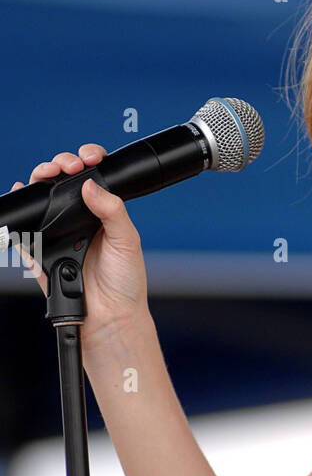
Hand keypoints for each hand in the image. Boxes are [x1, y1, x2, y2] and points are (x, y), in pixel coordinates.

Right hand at [10, 144, 149, 349]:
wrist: (109, 316)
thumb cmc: (125, 282)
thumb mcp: (127, 240)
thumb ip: (112, 210)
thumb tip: (91, 184)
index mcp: (101, 212)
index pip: (91, 177)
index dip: (87, 160)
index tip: (88, 159)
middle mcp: (78, 218)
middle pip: (61, 180)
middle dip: (60, 164)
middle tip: (67, 167)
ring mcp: (57, 232)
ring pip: (41, 197)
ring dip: (40, 178)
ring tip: (46, 173)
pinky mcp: (39, 248)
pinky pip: (23, 224)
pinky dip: (19, 205)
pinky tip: (21, 191)